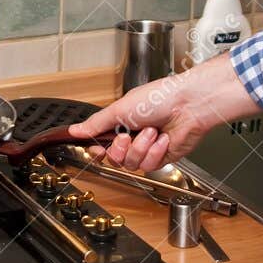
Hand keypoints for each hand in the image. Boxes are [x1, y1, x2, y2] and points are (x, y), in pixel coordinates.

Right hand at [67, 53, 262, 173]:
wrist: (188, 105)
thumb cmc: (160, 98)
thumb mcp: (120, 108)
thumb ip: (96, 123)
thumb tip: (74, 131)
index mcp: (121, 122)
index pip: (101, 145)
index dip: (98, 150)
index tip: (98, 148)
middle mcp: (133, 136)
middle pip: (114, 158)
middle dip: (121, 148)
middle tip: (127, 134)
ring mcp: (147, 148)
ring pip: (132, 164)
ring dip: (141, 147)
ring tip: (152, 131)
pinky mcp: (162, 157)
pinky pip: (150, 165)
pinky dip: (156, 151)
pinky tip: (163, 139)